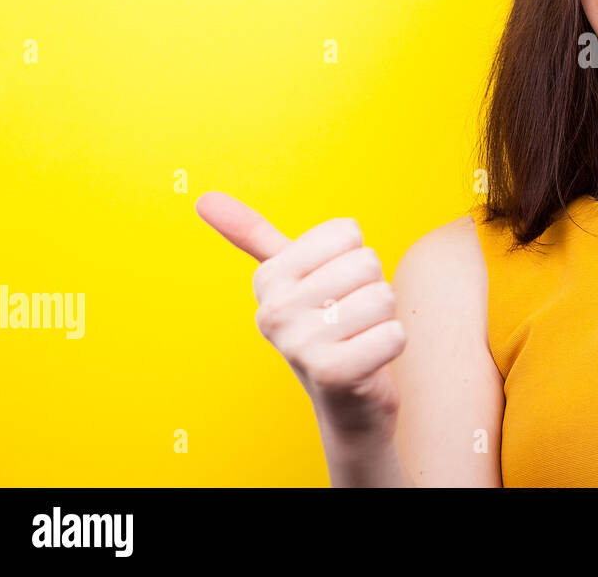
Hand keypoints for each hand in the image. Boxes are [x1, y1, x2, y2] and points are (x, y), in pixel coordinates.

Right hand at [195, 191, 406, 438]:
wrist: (345, 399)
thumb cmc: (326, 326)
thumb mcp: (289, 278)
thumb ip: (253, 236)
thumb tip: (203, 198)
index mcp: (268, 279)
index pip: (347, 232)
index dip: (354, 256)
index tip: (334, 286)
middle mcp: (273, 311)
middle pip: (367, 262)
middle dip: (372, 288)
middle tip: (350, 316)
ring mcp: (299, 345)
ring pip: (383, 296)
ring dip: (383, 317)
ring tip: (359, 336)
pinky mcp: (332, 374)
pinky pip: (393, 334)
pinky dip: (392, 344)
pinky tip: (369, 360)